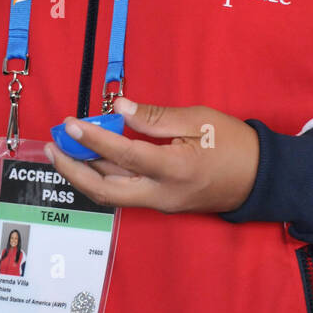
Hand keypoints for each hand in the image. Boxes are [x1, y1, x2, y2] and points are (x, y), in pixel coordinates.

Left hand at [44, 97, 259, 213]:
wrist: (260, 178)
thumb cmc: (233, 143)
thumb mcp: (198, 119)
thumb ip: (155, 116)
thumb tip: (118, 108)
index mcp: (174, 168)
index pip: (123, 155)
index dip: (93, 140)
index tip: (70, 124)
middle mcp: (162, 193)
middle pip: (105, 190)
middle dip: (73, 170)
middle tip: (52, 147)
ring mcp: (161, 203)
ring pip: (111, 194)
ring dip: (84, 174)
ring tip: (63, 150)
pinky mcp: (162, 204)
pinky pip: (125, 192)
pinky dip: (104, 176)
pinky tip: (93, 159)